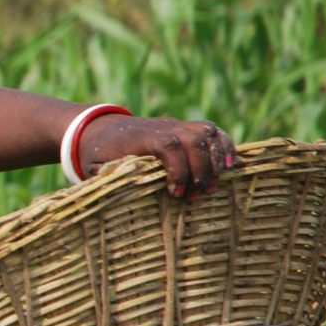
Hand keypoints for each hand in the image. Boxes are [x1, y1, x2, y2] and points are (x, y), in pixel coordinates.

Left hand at [80, 114, 236, 199]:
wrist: (99, 128)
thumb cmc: (97, 154)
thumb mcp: (95, 168)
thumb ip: (108, 180)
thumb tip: (117, 200)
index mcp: (139, 138)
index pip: (168, 145)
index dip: (178, 170)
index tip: (176, 194)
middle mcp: (161, 127)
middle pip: (193, 140)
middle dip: (200, 171)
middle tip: (195, 196)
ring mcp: (175, 125)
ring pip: (206, 134)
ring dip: (215, 161)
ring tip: (212, 187)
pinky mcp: (184, 127)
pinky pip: (211, 131)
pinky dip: (225, 146)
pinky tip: (229, 167)